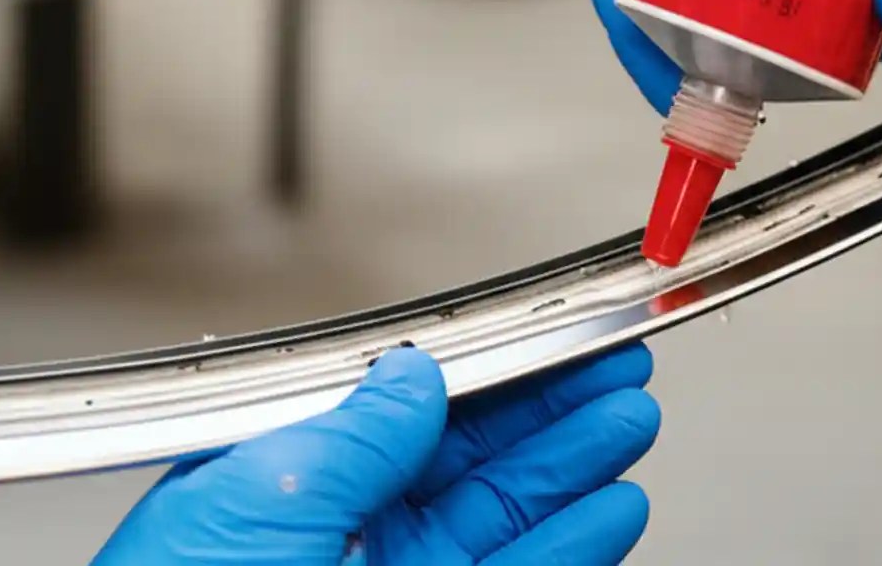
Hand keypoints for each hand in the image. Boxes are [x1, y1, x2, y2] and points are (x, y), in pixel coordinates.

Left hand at [93, 344, 658, 564]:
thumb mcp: (256, 499)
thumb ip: (349, 436)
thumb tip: (413, 376)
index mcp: (287, 485)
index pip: (402, 408)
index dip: (480, 369)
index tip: (538, 337)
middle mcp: (347, 536)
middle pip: (470, 454)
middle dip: (547, 406)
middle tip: (607, 368)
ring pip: (507, 512)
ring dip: (573, 465)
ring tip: (624, 423)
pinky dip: (573, 543)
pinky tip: (607, 512)